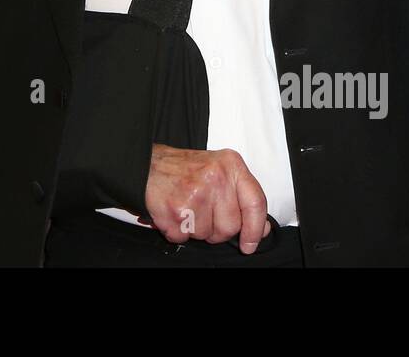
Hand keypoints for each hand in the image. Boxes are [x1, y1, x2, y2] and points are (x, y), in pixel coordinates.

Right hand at [142, 144, 270, 252]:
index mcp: (231, 165)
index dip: (255, 229)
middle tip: (202, 212)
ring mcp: (196, 192)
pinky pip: (184, 238)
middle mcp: (216, 177)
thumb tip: (261, 228)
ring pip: (206, 235)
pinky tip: (173, 213)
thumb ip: (243, 198)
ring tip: (185, 208)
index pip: (255, 203)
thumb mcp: (220, 171)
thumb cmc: (184, 169)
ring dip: (194, 230)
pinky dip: (177, 231)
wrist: (147, 164)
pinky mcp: (176, 208)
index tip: (250, 244)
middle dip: (216, 229)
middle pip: (230, 226)